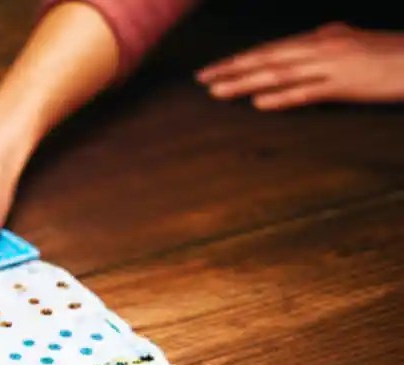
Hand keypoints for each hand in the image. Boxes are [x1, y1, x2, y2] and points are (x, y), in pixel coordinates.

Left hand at [197, 23, 403, 110]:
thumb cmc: (391, 52)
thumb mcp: (355, 41)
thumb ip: (330, 40)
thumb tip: (314, 36)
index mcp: (321, 39)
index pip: (271, 49)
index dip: (239, 59)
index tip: (213, 69)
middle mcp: (322, 48)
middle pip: (268, 59)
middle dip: (233, 69)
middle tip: (202, 79)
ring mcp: (333, 66)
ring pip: (280, 74)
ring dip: (246, 83)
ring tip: (218, 92)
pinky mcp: (346, 85)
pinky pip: (308, 92)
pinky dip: (282, 98)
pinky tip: (260, 104)